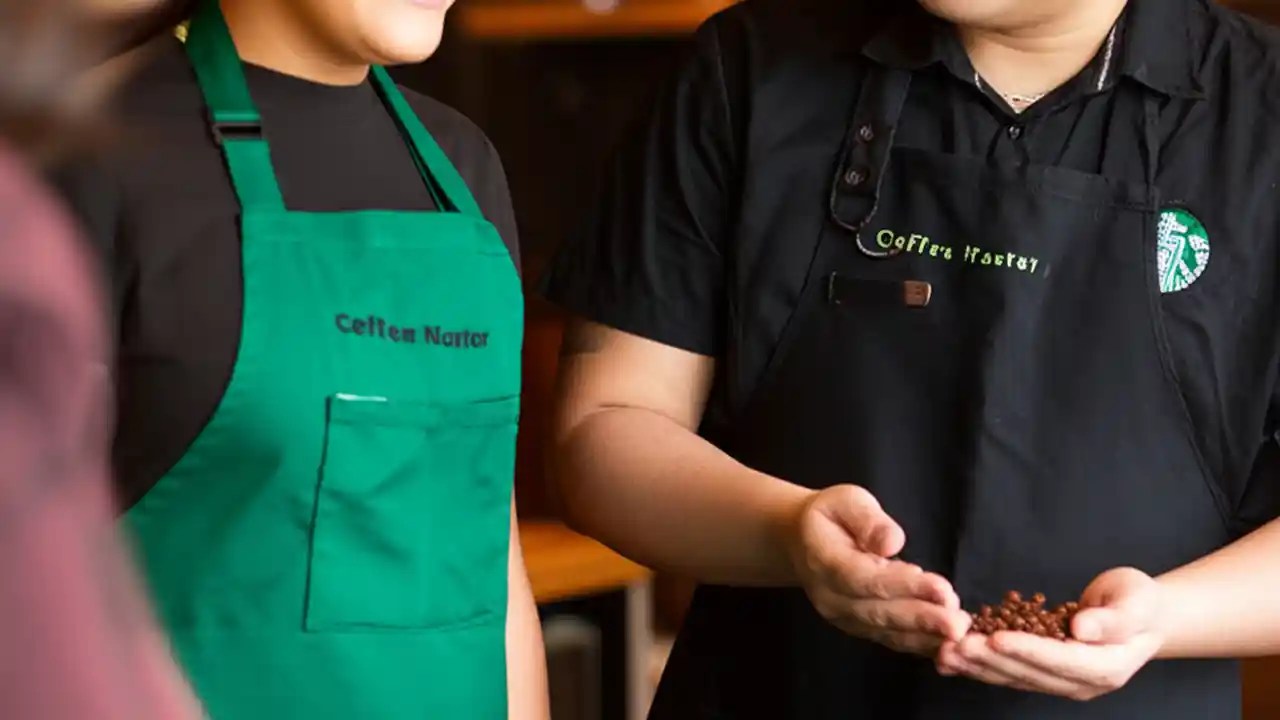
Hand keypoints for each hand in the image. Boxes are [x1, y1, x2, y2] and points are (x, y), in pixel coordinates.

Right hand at [785, 485, 970, 655]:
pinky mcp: (859, 628)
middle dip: (922, 618)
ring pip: (886, 630)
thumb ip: (868, 519)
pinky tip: (947, 644)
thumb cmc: (831, 516)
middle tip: (959, 622)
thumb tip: (892, 542)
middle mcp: (830, 597)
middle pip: (878, 612)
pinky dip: (920, 644)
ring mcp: (843, 617)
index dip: (903, 586)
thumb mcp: (846, 501)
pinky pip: (890, 639)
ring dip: (925, 634)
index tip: (941, 588)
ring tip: (961, 632)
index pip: (865, 579)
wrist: (803, 541)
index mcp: (823, 561)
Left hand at [935, 567, 1166, 699]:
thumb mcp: (1135, 603)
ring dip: (976, 667)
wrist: (1140, 616)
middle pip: (1030, 674)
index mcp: (1106, 668)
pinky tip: (949, 658)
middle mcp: (1081, 683)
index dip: (1028, 650)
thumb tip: (1083, 630)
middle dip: (990, 660)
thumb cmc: (1138, 603)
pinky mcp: (1042, 674)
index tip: (997, 637)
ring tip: (945, 652)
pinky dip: (977, 666)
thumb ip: (1112, 619)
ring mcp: (1060, 682)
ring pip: (1012, 677)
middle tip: (956, 645)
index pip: (1061, 661)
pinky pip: (1007, 672)